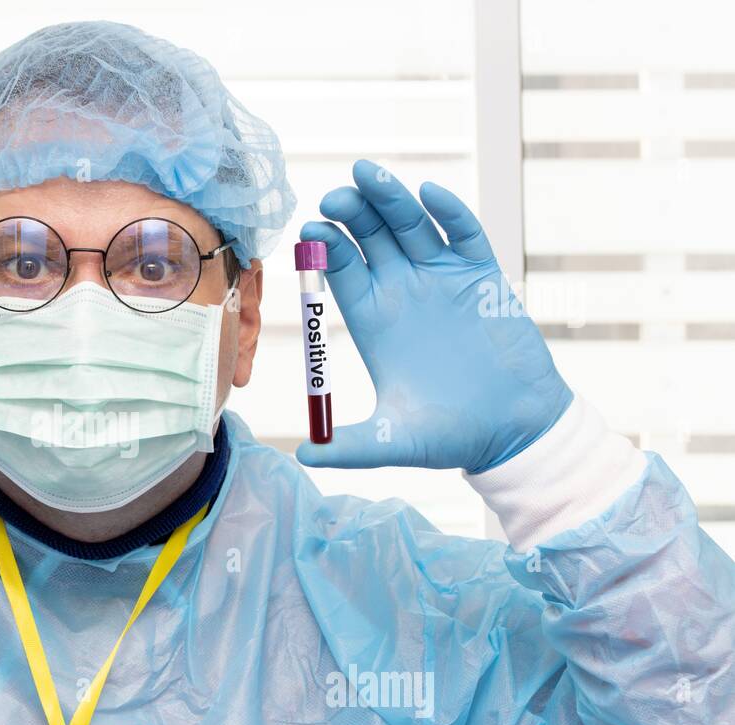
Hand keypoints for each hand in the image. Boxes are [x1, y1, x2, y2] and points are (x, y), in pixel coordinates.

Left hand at [295, 160, 571, 473]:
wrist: (513, 431)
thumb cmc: (450, 436)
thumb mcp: (393, 441)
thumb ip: (350, 446)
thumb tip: (304, 458)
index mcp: (374, 320)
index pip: (342, 270)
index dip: (326, 248)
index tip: (311, 230)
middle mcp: (403, 292)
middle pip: (370, 238)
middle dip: (352, 213)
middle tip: (336, 196)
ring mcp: (442, 279)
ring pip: (411, 225)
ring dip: (391, 199)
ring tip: (367, 174)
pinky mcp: (482, 277)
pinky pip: (463, 234)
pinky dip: (449, 212)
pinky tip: (430, 194)